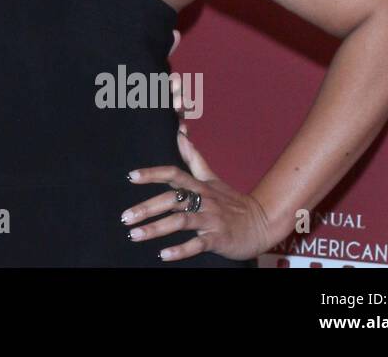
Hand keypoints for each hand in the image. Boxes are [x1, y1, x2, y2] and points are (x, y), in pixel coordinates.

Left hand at [122, 134, 274, 261]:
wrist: (262, 222)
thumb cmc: (232, 201)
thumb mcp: (212, 178)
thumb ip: (194, 158)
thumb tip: (180, 134)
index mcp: (200, 185)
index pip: (174, 174)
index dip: (152, 174)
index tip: (131, 176)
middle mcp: (204, 200)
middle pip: (172, 200)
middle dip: (147, 208)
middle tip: (125, 217)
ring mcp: (211, 219)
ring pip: (181, 222)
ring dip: (156, 229)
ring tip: (135, 235)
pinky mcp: (219, 238)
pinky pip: (198, 244)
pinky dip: (181, 250)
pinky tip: (163, 254)